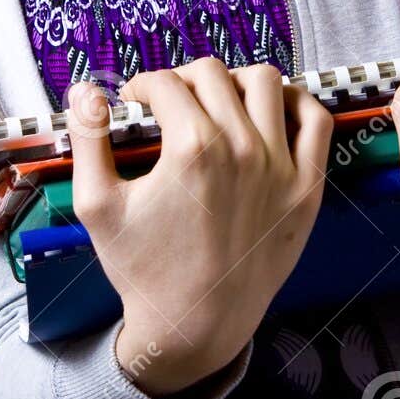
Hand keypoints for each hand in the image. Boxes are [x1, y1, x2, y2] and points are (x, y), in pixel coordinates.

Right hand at [64, 58, 333, 396]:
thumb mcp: (97, 205)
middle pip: (211, 74)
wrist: (195, 325)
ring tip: (216, 101)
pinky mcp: (307, 187)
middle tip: (169, 102)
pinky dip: (295, 100)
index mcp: (191, 148)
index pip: (165, 84)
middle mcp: (241, 149)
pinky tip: (270, 108)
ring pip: (264, 82)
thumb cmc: (144, 270)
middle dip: (181, 79)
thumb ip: (88, 139)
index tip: (135, 102)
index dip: (141, 86)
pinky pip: (316, 120)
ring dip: (234, 80)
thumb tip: (83, 90)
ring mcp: (281, 166)